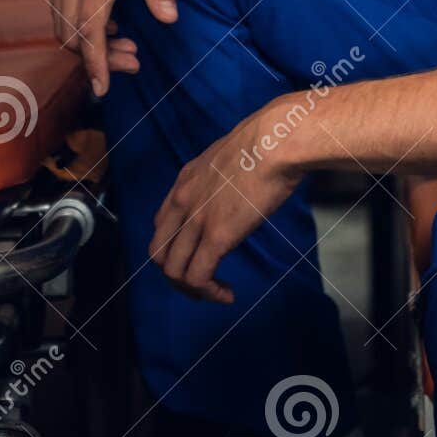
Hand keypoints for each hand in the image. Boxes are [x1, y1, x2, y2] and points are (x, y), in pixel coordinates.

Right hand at [51, 0, 176, 97]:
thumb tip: (168, 20)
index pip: (89, 27)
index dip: (96, 62)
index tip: (103, 88)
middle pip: (70, 31)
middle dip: (96, 57)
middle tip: (134, 62)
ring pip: (60, 19)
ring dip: (86, 40)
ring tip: (126, 44)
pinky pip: (59, 1)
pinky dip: (78, 20)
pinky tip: (109, 20)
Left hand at [149, 107, 303, 301]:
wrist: (277, 141)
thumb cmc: (267, 142)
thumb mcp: (231, 155)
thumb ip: (223, 176)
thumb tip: (237, 187)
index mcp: (186, 179)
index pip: (162, 224)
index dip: (175, 247)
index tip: (198, 254)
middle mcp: (182, 200)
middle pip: (159, 252)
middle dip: (175, 274)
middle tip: (200, 283)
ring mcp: (197, 220)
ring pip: (173, 270)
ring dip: (191, 289)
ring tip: (216, 293)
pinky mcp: (216, 237)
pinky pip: (198, 277)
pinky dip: (210, 292)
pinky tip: (227, 295)